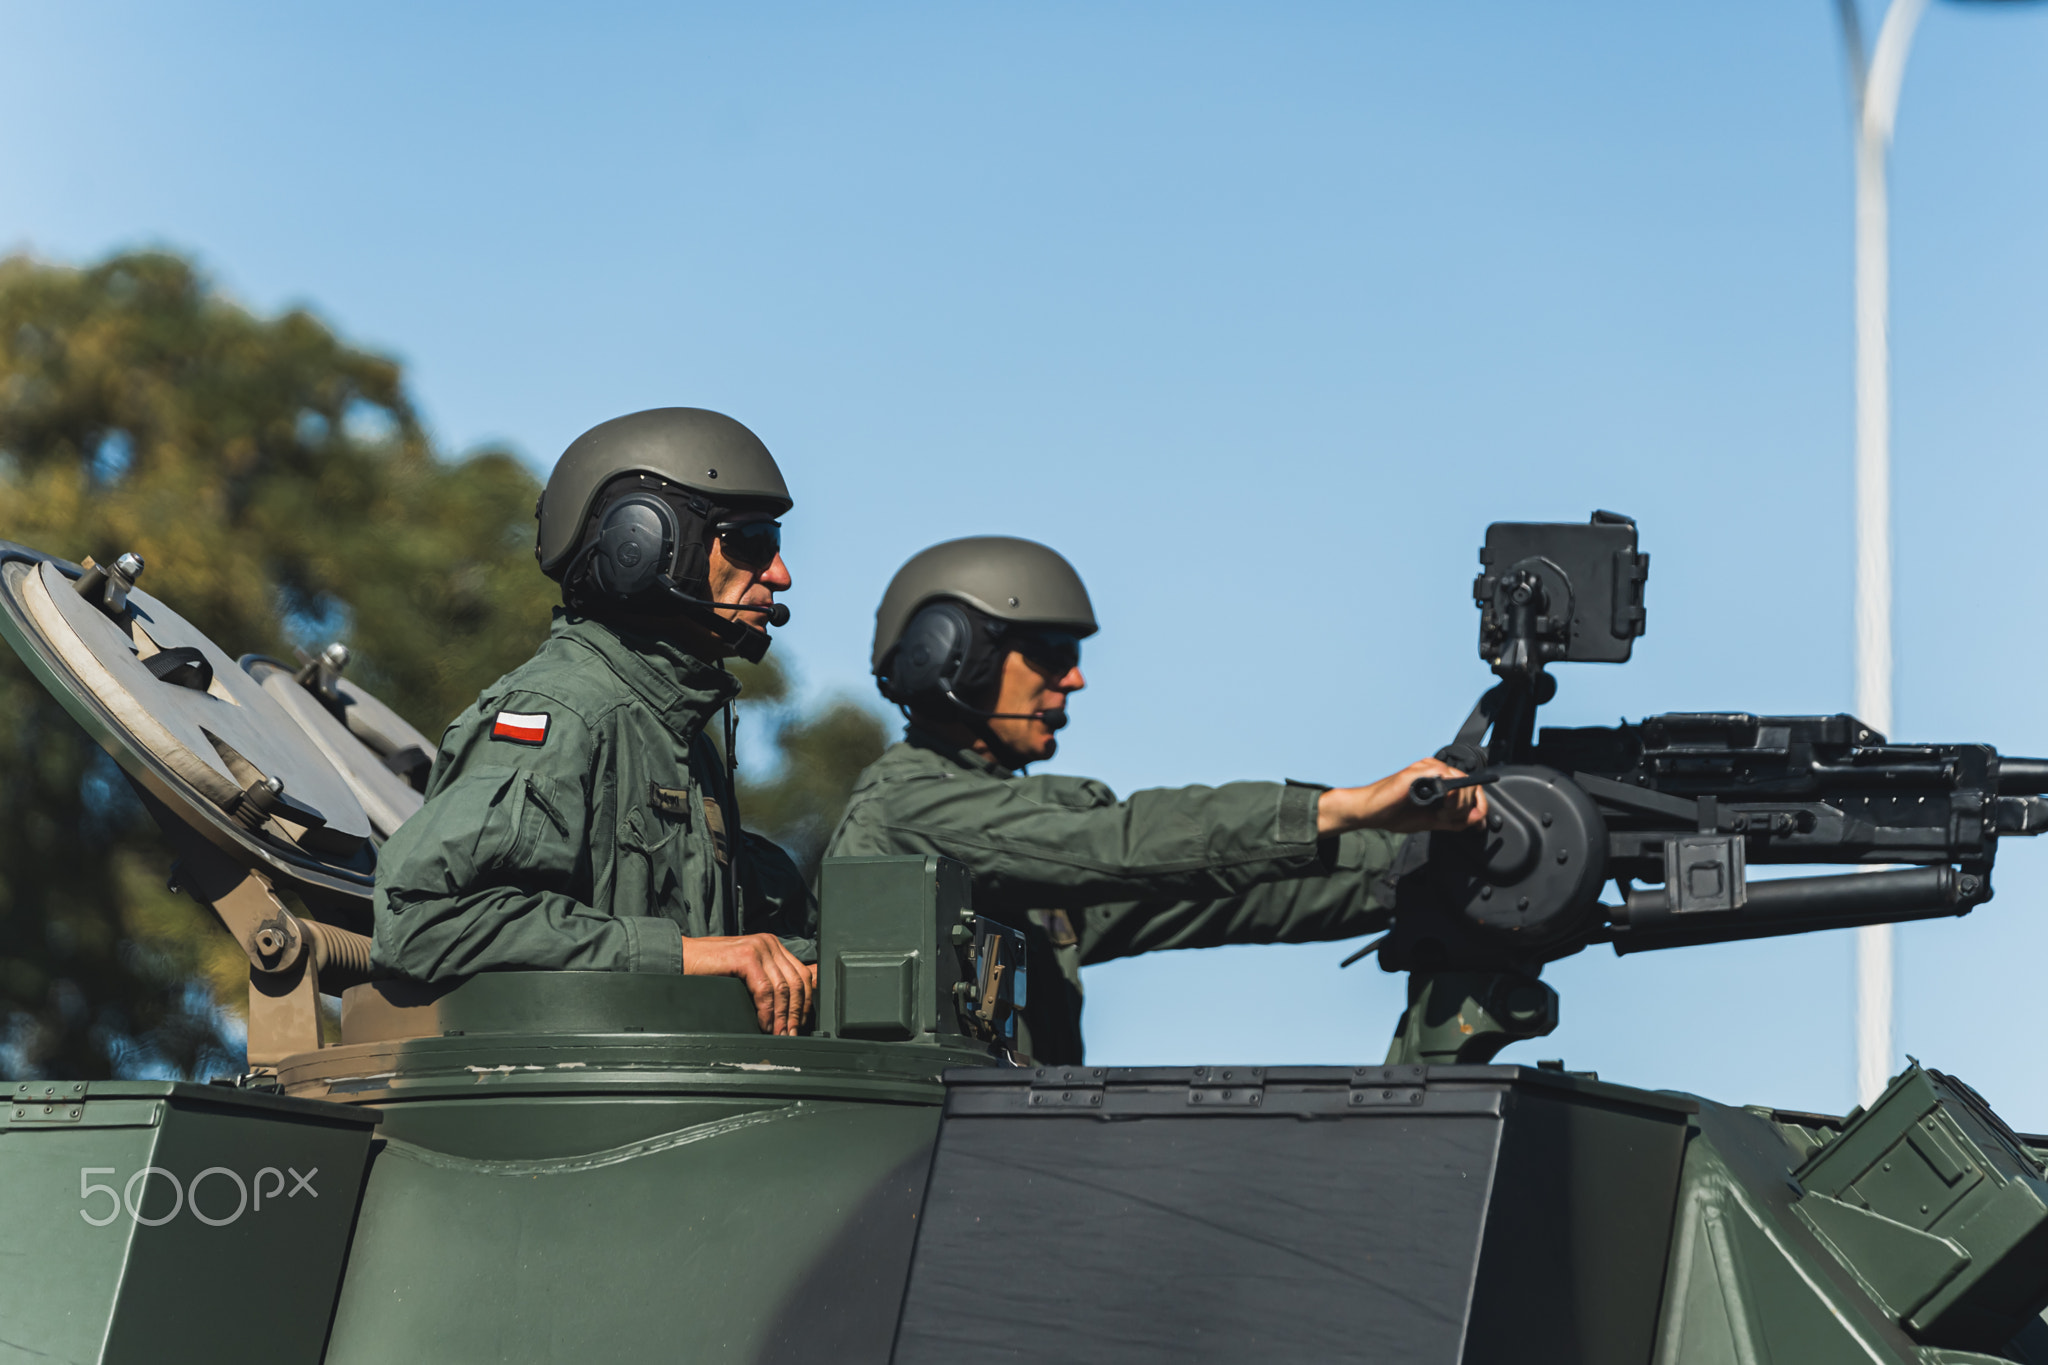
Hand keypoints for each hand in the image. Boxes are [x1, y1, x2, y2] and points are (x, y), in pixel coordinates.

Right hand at [681, 933, 814, 1034]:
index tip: (800, 1024)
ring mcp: (758, 948)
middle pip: (797, 982)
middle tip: (791, 1034)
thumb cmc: (709, 970)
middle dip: (796, 1012)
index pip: (801, 975)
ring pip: (783, 988)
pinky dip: (767, 1011)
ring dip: (783, 1016)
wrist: (681, 958)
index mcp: (772, 946)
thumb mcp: (746, 975)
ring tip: (778, 1034)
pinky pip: (765, 989)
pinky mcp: (746, 956)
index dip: (805, 1002)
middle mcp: (769, 944)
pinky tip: (763, 1024)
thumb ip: (767, 982)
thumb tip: (788, 1008)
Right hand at [1317, 758, 1488, 835]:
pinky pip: (1448, 780)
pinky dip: (1448, 798)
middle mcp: (1435, 769)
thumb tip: (1479, 819)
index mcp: (1439, 779)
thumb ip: (1456, 820)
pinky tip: (1436, 807)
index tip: (1476, 821)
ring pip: (1462, 783)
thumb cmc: (1394, 813)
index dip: (1478, 805)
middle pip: (1470, 786)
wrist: (1369, 812)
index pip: (1471, 787)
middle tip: (1445, 818)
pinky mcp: (1419, 771)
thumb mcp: (1434, 821)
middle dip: (1463, 809)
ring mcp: (1427, 768)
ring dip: (1456, 806)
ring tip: (1439, 814)